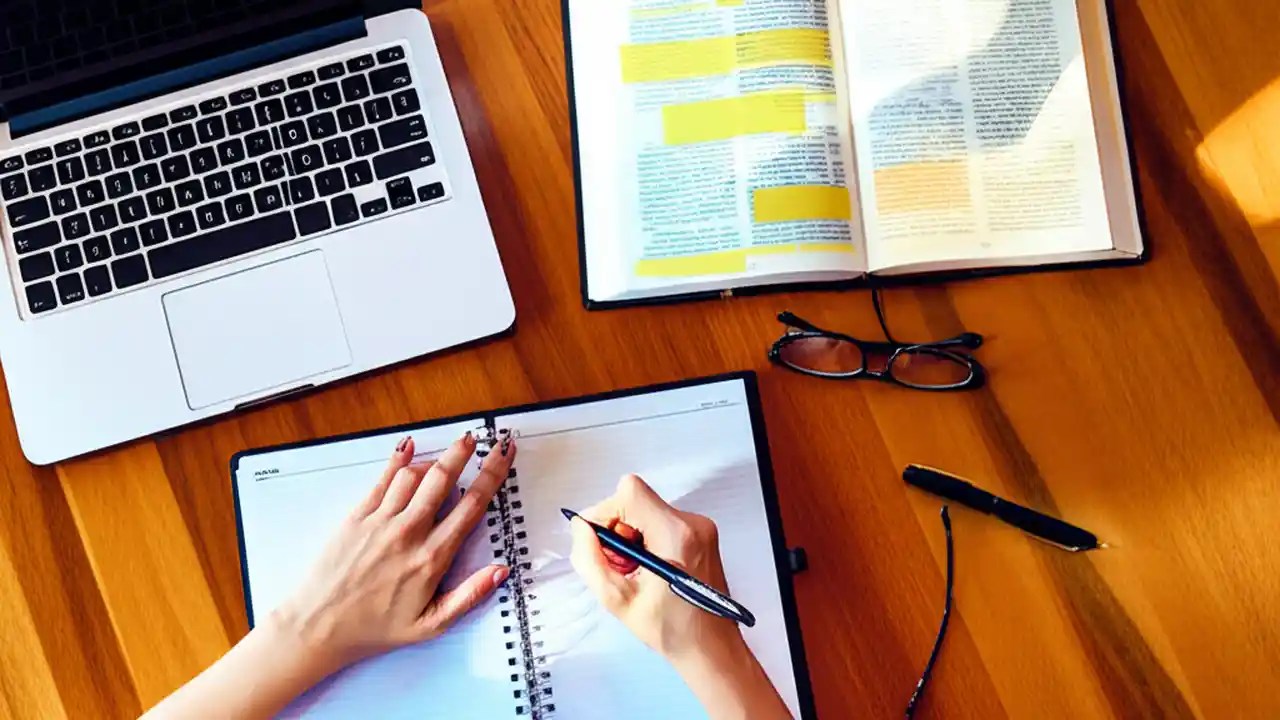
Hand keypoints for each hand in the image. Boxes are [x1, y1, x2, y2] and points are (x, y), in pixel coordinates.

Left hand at [145, 433, 516, 719]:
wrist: (319, 627)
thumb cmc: (372, 629)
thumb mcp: (430, 625)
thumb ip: (469, 596)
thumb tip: (499, 572)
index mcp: (431, 558)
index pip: (471, 506)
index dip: (491, 474)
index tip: (501, 455)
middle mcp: (408, 533)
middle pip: (442, 479)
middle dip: (462, 453)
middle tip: (474, 439)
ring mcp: (380, 522)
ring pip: (413, 475)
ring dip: (432, 460)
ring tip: (443, 457)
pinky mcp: (357, 517)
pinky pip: (381, 480)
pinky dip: (397, 460)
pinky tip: (406, 448)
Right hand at [569, 475, 789, 718]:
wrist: (710, 647)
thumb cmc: (674, 631)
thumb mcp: (617, 600)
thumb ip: (590, 560)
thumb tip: (579, 529)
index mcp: (676, 536)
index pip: (630, 493)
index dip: (605, 511)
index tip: (598, 538)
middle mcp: (693, 524)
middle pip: (637, 499)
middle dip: (617, 528)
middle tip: (618, 563)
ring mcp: (701, 527)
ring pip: (647, 510)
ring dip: (632, 536)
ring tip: (635, 572)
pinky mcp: (702, 533)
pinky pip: (662, 520)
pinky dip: (648, 539)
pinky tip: (650, 569)